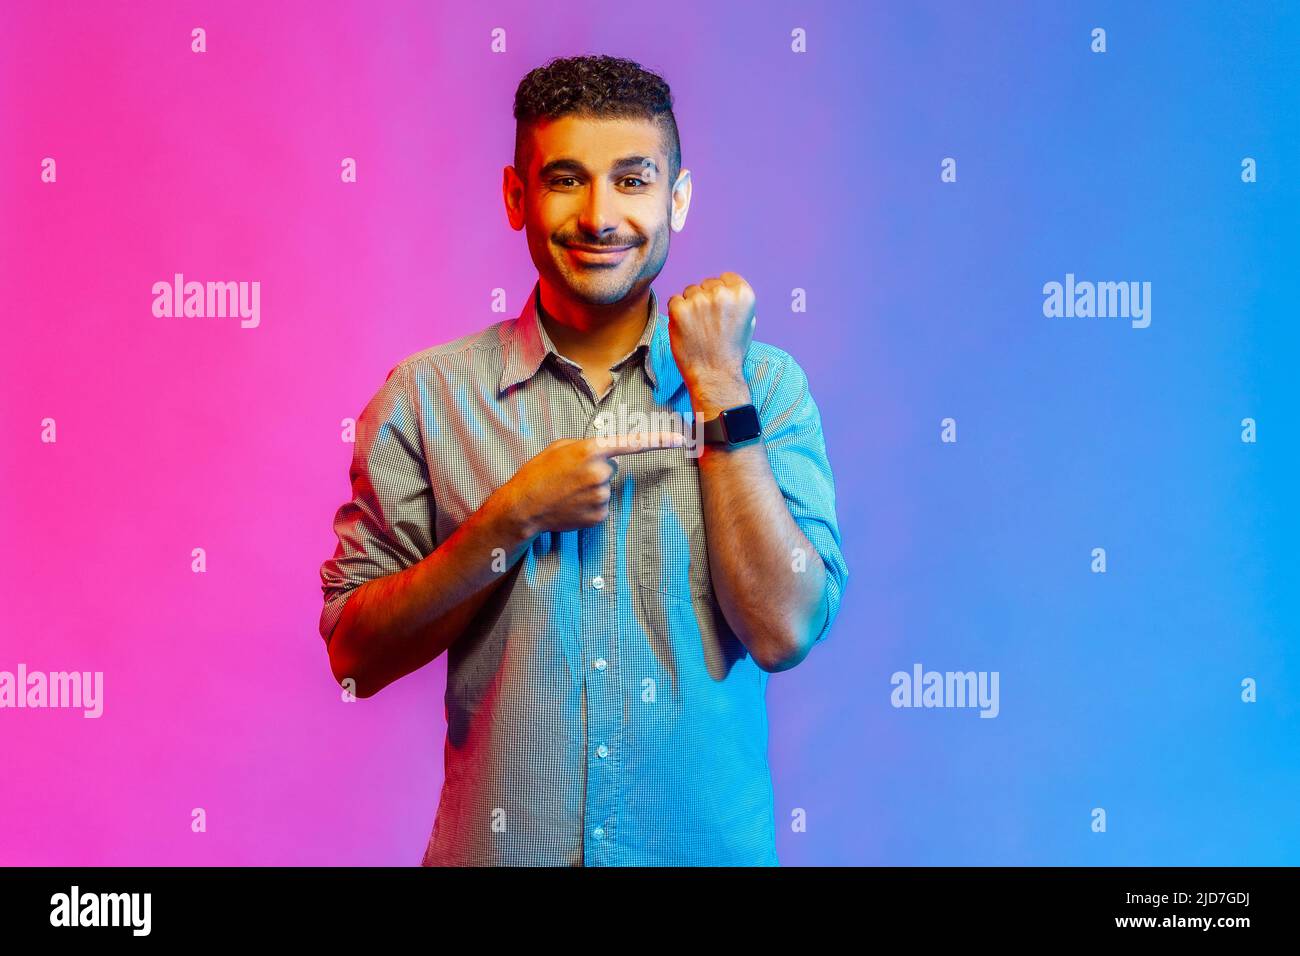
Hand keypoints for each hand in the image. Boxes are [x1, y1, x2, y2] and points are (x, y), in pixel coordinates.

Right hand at [498, 433, 684, 536]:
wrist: (523, 507)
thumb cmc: (538, 473)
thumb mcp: (560, 447)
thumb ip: (589, 446)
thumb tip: (610, 458)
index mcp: (592, 449)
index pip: (633, 443)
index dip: (660, 441)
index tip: (681, 440)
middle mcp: (601, 472)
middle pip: (611, 468)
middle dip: (596, 470)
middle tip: (570, 476)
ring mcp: (601, 495)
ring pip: (605, 488)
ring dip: (590, 488)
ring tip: (567, 491)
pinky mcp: (599, 515)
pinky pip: (602, 505)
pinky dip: (588, 505)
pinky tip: (570, 505)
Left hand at [665, 272, 756, 393]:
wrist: (715, 376)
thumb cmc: (731, 353)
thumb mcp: (748, 322)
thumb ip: (737, 301)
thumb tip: (726, 288)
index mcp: (743, 294)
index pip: (727, 278)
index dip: (721, 293)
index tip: (720, 309)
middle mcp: (722, 294)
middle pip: (707, 283)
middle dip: (705, 299)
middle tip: (708, 323)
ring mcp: (699, 301)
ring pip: (689, 291)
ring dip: (690, 306)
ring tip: (698, 329)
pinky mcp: (679, 310)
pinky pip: (674, 301)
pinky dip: (677, 313)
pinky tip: (686, 329)